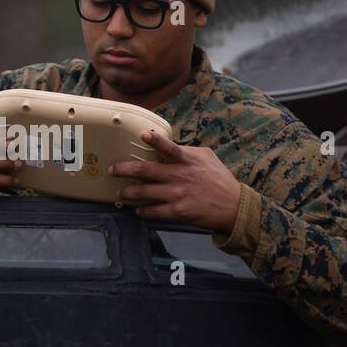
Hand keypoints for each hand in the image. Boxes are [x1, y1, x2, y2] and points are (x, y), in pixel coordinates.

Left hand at [111, 130, 241, 232]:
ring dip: (128, 192)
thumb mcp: (207, 158)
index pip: (169, 147)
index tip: (142, 134)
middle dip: (124, 169)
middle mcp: (179, 176)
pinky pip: (153, 211)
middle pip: (145, 171)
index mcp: (187, 160)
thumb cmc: (219, 179)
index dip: (154, 140)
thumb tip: (169, 146)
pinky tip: (137, 209)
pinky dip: (143, 210)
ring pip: (143, 193)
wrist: (233, 206)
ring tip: (121, 192)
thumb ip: (187, 151)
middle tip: (113, 170)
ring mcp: (177, 195)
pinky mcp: (177, 212)